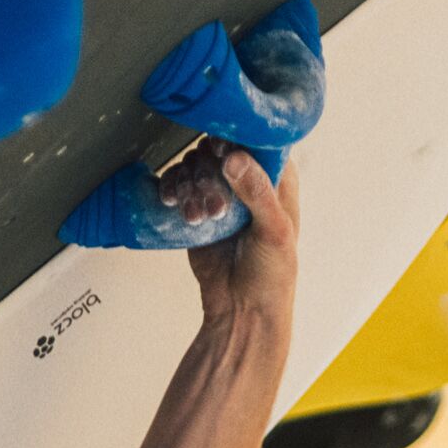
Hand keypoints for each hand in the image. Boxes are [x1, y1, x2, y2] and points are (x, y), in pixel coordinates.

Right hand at [187, 145, 298, 332]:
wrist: (241, 308)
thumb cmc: (271, 274)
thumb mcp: (274, 231)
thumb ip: (257, 193)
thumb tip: (234, 159)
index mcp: (276, 178)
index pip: (256, 139)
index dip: (236, 140)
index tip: (221, 152)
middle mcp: (247, 179)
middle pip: (218, 148)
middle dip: (208, 171)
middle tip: (211, 201)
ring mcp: (220, 192)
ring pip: (195, 164)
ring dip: (189, 184)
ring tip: (196, 216)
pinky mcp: (197, 207)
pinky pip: (178, 184)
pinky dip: (171, 189)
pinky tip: (171, 203)